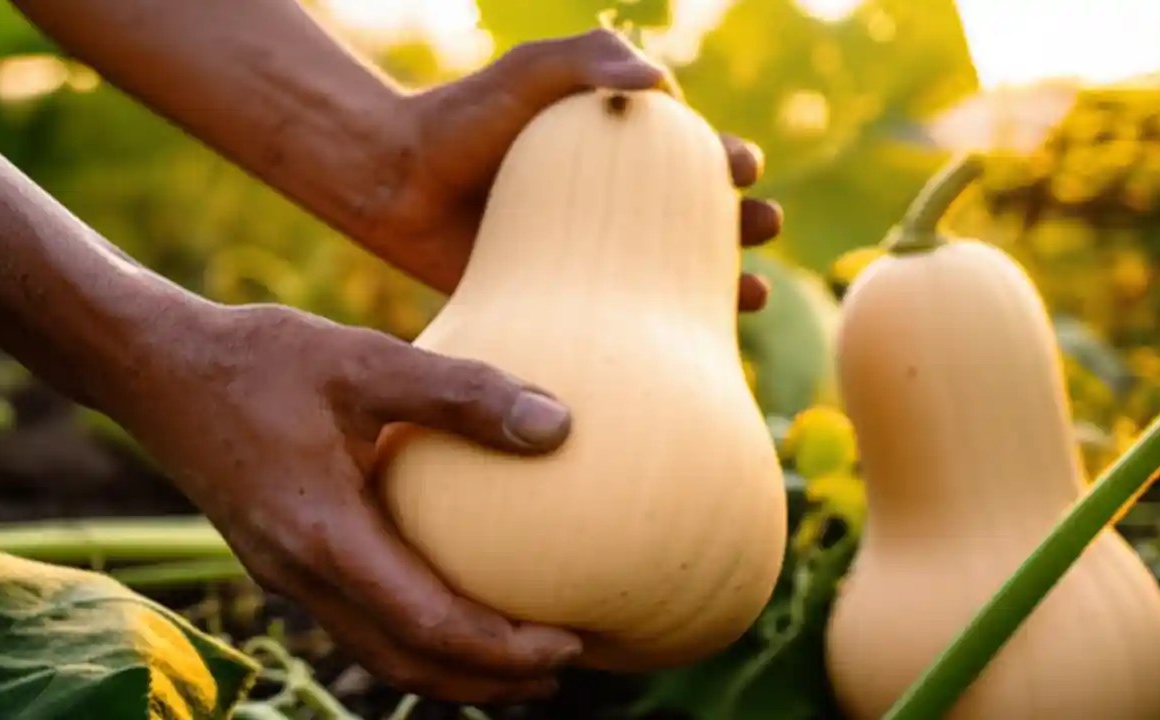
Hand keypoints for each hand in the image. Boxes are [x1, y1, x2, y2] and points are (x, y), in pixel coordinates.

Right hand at [116, 302, 580, 702]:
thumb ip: (461, 393)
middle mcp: (301, 573)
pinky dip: (412, 633)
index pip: (430, 627)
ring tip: (515, 658)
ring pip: (378, 650)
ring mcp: (284, 572)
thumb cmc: (257, 360)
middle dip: (487, 681)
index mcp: (324, 536)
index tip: (571, 645)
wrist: (153, 368)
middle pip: (406, 663)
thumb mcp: (364, 360)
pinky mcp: (278, 556)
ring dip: (450, 666)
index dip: (504, 650)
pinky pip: (355, 620)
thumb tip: (558, 425)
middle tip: (560, 669)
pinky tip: (444, 599)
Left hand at [374, 29, 782, 309]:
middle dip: (744, 222)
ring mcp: (589, 253)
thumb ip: (591, 59)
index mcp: (613, 149)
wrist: (395, 180)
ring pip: (674, 275)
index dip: (727, 160)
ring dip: (722, 284)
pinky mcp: (563, 294)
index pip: (690, 154)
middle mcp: (610, 203)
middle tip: (764, 226)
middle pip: (699, 217)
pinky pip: (622, 318)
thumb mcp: (530, 70)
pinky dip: (660, 332)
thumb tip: (659, 85)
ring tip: (755, 295)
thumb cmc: (460, 116)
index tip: (740, 168)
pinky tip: (683, 344)